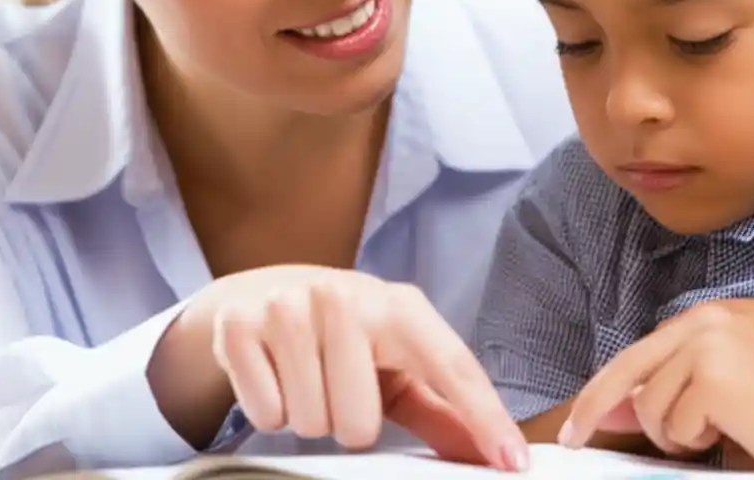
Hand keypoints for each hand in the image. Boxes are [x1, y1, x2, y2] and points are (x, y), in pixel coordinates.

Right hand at [205, 267, 527, 470]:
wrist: (263, 291)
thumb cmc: (346, 336)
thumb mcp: (397, 362)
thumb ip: (446, 408)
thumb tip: (498, 454)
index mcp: (398, 306)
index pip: (452, 367)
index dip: (485, 418)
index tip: (513, 463)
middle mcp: (345, 296)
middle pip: (360, 423)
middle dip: (350, 423)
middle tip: (340, 390)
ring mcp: (288, 307)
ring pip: (311, 421)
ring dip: (309, 416)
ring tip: (307, 379)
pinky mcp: (240, 325)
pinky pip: (265, 413)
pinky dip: (270, 410)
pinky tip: (275, 375)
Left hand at [562, 301, 753, 470]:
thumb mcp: (710, 393)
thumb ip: (663, 392)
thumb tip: (610, 412)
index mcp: (700, 321)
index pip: (635, 355)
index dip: (602, 390)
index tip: (578, 420)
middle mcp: (699, 324)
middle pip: (626, 372)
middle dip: (592, 410)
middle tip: (571, 440)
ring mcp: (704, 346)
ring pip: (651, 408)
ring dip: (675, 435)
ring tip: (714, 431)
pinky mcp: (710, 377)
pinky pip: (677, 425)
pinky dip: (696, 440)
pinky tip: (729, 431)